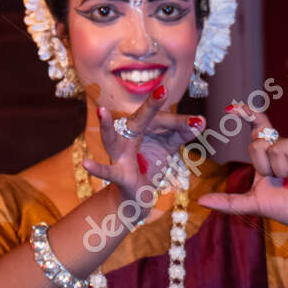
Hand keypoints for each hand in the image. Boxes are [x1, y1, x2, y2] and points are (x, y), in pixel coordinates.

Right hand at [82, 87, 202, 205]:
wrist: (134, 197)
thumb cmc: (148, 165)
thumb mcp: (166, 147)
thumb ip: (181, 133)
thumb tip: (201, 121)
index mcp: (141, 129)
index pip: (163, 123)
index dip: (181, 124)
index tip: (199, 123)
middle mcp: (127, 138)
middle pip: (139, 120)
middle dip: (150, 106)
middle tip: (163, 90)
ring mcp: (120, 156)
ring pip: (112, 139)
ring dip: (107, 126)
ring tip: (102, 111)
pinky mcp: (118, 176)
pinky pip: (108, 172)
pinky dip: (98, 169)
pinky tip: (86, 164)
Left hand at [196, 106, 287, 233]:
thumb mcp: (254, 203)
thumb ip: (229, 202)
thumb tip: (201, 201)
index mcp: (268, 155)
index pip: (256, 128)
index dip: (246, 114)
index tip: (231, 108)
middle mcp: (282, 145)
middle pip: (258, 143)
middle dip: (265, 168)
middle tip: (280, 180)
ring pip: (277, 148)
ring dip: (283, 170)